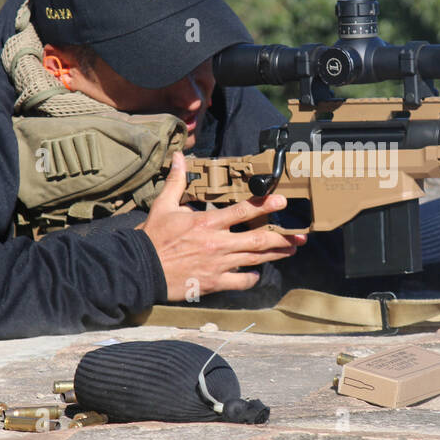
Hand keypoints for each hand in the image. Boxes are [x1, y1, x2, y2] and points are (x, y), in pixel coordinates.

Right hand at [138, 152, 306, 299]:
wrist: (140, 269)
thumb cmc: (152, 237)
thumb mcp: (163, 205)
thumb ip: (177, 181)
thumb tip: (180, 157)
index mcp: (207, 223)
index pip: (243, 211)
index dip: (265, 205)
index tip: (282, 201)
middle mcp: (217, 244)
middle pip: (257, 240)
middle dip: (281, 237)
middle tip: (299, 236)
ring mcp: (217, 265)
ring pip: (254, 260)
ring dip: (274, 255)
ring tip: (290, 251)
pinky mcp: (213, 283)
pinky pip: (239, 282)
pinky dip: (251, 279)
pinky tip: (257, 275)